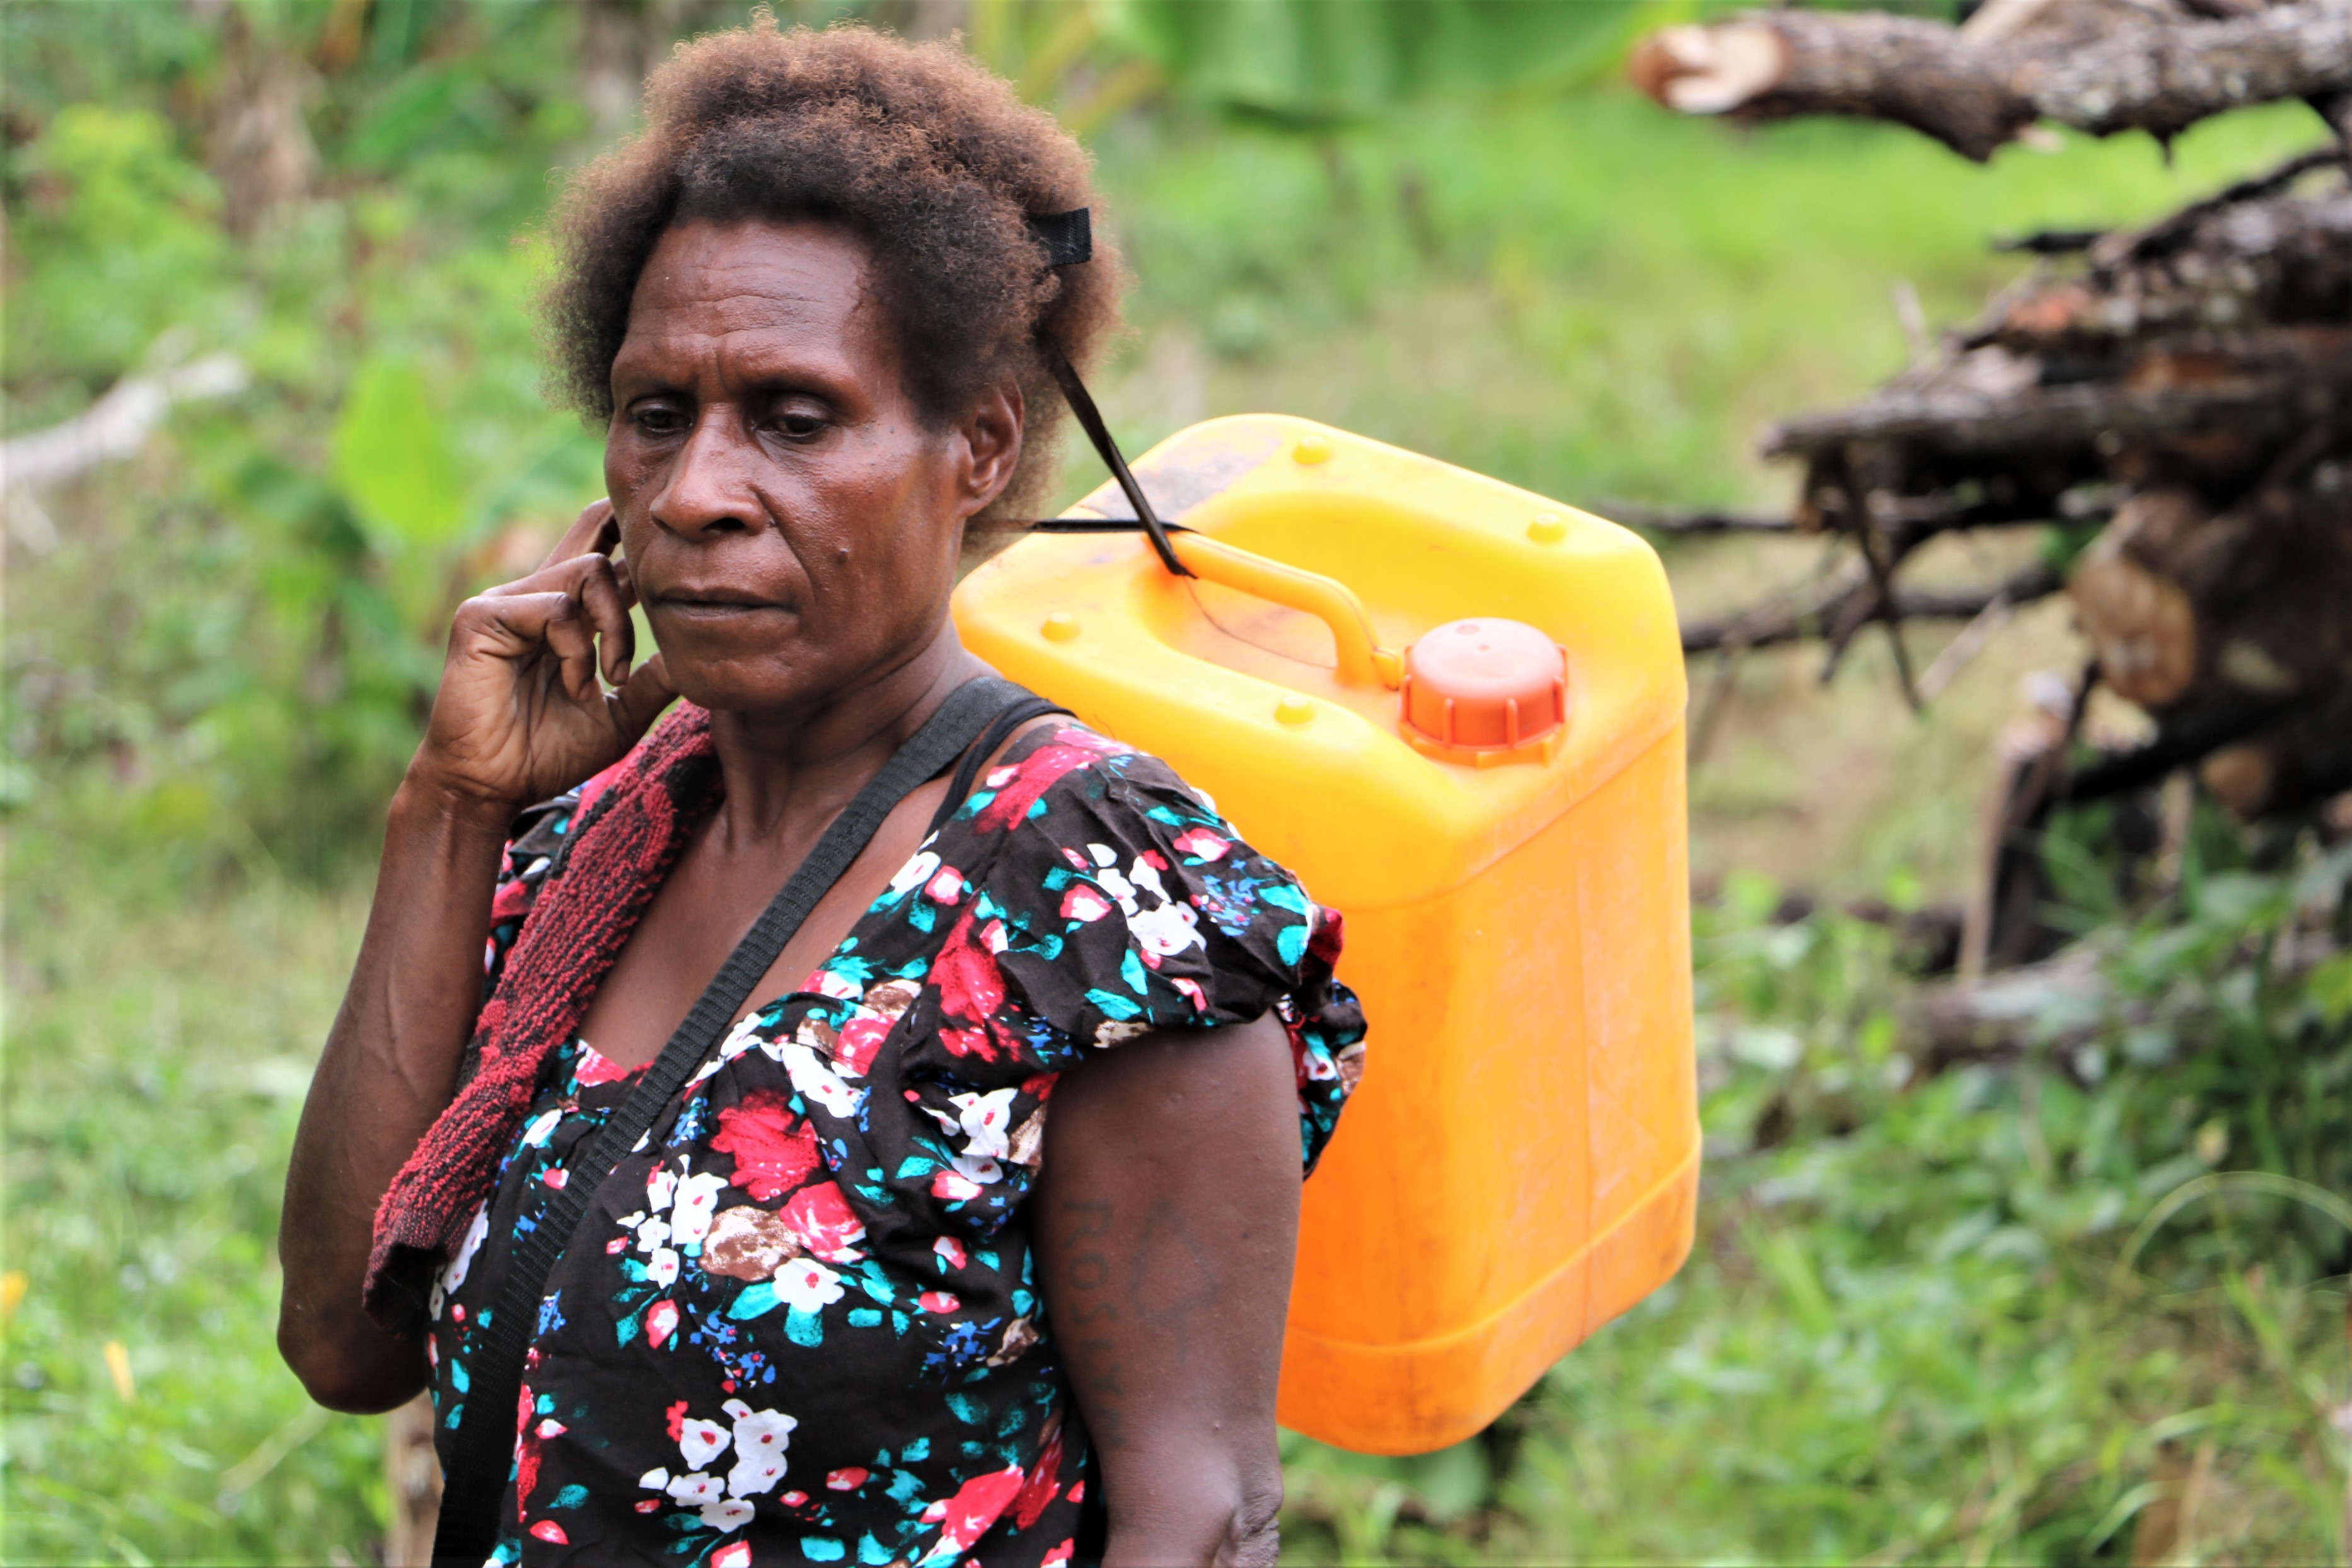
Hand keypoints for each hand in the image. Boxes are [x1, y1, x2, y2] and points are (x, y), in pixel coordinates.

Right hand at [408, 501, 677, 810]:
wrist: (493, 789)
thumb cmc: (548, 754)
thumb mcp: (621, 715)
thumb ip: (654, 681)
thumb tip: (704, 650)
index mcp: (565, 613)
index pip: (601, 548)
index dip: (633, 533)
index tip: (675, 552)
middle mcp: (536, 596)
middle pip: (597, 532)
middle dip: (639, 560)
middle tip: (665, 594)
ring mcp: (506, 600)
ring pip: (590, 572)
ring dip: (615, 628)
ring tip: (609, 677)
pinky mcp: (482, 615)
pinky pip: (556, 608)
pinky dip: (578, 650)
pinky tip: (577, 685)